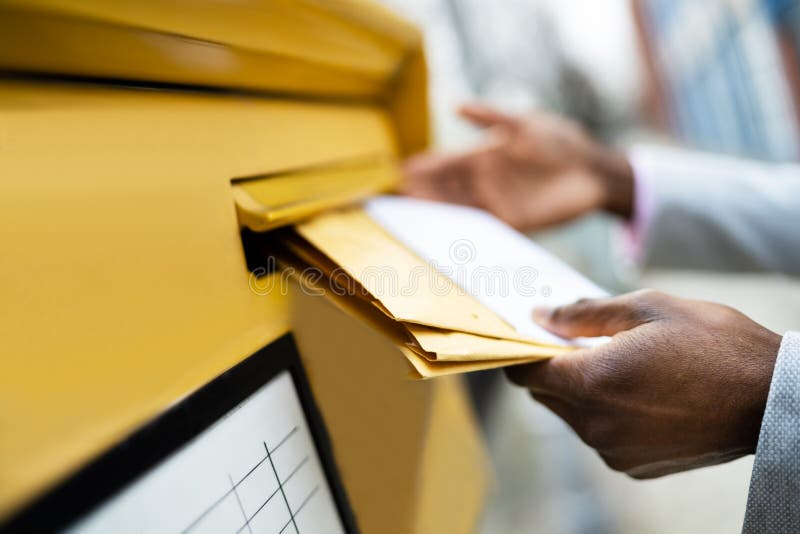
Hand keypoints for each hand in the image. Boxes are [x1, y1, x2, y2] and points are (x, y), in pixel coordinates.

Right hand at [402, 102, 633, 229]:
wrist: (593, 169)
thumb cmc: (560, 140)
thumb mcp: (523, 122)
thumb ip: (491, 117)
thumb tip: (456, 105)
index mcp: (484, 156)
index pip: (447, 162)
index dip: (425, 166)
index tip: (402, 168)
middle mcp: (485, 181)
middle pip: (446, 187)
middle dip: (421, 189)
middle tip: (396, 193)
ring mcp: (496, 202)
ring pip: (457, 206)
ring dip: (435, 207)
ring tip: (411, 207)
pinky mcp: (512, 221)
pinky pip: (481, 224)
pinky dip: (462, 226)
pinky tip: (444, 227)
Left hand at [506, 290, 780, 477]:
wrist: (771, 398)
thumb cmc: (714, 344)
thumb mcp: (646, 308)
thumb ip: (583, 314)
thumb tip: (540, 315)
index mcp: (592, 382)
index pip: (525, 373)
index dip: (520, 351)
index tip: (528, 335)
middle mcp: (595, 424)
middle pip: (545, 394)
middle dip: (554, 367)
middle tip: (581, 341)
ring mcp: (614, 450)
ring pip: (571, 414)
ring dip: (580, 390)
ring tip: (620, 364)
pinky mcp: (633, 466)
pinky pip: (599, 434)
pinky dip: (604, 413)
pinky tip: (638, 392)